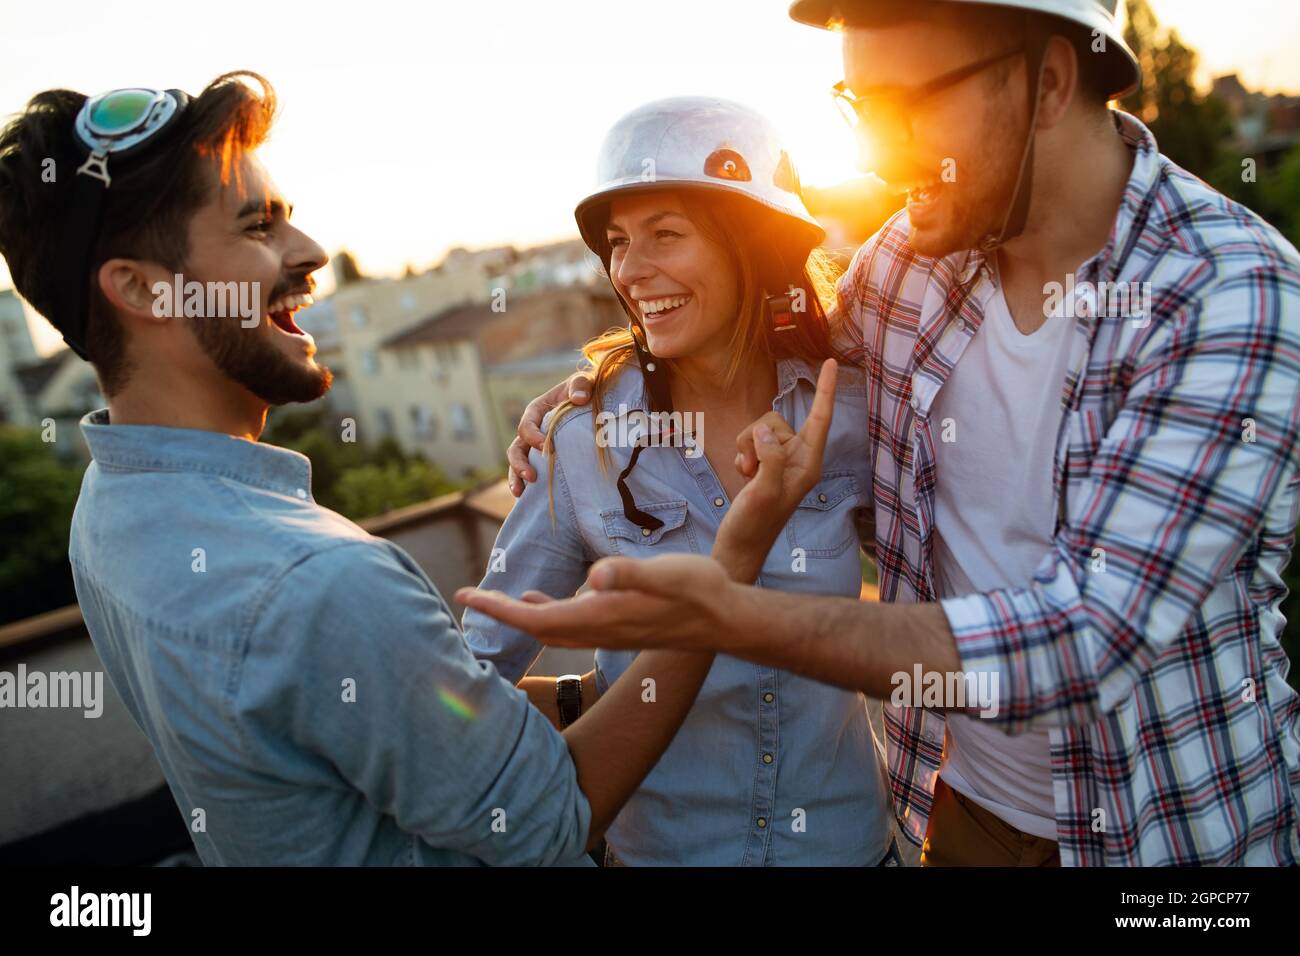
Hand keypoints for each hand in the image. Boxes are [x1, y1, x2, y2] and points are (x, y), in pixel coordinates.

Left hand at [455, 554, 734, 650]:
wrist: (727, 619)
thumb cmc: (701, 590)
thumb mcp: (668, 574)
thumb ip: (630, 574)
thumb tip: (595, 576)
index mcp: (602, 615)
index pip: (537, 618)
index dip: (499, 610)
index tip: (467, 597)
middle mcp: (600, 629)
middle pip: (538, 626)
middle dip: (501, 614)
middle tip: (468, 598)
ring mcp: (610, 631)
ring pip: (553, 628)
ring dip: (522, 615)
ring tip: (495, 601)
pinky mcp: (619, 626)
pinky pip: (571, 625)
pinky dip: (548, 613)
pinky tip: (544, 600)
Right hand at [507, 371, 594, 496]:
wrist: (592, 403)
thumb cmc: (585, 390)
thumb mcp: (584, 382)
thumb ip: (580, 385)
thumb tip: (578, 399)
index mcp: (536, 411)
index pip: (527, 425)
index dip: (533, 437)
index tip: (547, 447)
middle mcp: (531, 431)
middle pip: (516, 449)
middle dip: (520, 464)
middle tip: (532, 477)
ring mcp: (535, 448)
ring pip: (517, 463)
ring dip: (516, 478)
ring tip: (520, 493)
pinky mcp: (543, 460)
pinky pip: (530, 474)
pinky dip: (527, 486)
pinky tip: (529, 500)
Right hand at [722, 358, 838, 554]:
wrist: (738, 547)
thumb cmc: (754, 526)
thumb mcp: (763, 491)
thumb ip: (770, 457)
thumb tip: (766, 431)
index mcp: (809, 465)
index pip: (820, 419)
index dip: (824, 390)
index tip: (831, 362)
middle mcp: (799, 460)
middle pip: (777, 421)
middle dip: (756, 437)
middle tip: (750, 469)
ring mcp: (781, 463)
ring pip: (760, 430)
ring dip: (746, 448)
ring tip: (746, 475)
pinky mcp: (765, 466)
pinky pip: (750, 442)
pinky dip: (742, 455)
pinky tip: (743, 477)